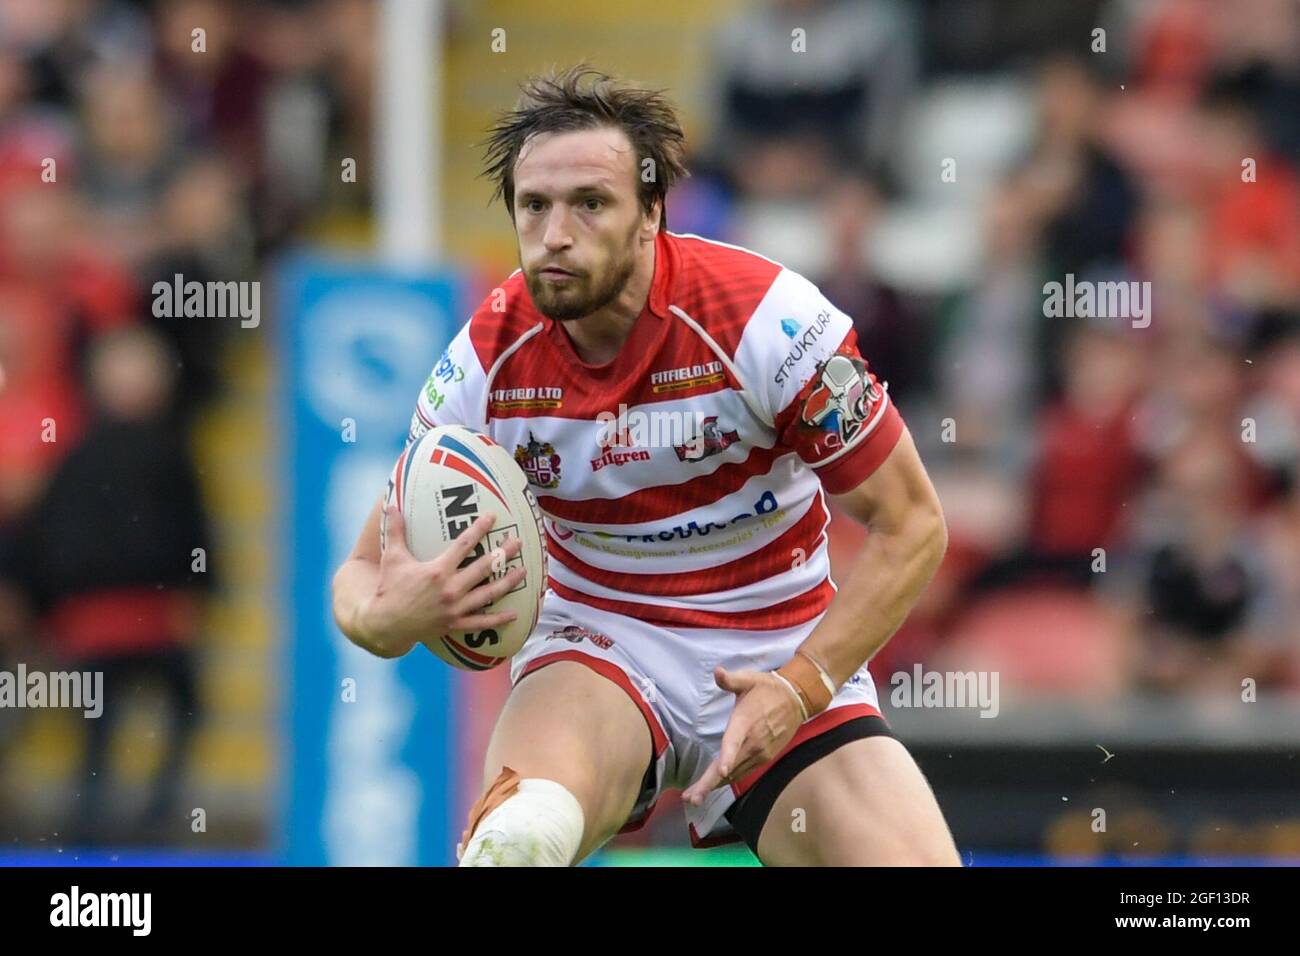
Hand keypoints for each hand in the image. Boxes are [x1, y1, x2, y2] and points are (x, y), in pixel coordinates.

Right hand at [357, 505, 525, 657]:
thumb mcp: (392, 558)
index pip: (464, 545)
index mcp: (437, 570)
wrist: (385, 624)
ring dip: (508, 582)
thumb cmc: (389, 589)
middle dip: (503, 554)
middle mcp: (451, 589)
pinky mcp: (455, 624)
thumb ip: (395, 531)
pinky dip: (498, 620)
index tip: (493, 517)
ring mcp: (455, 608)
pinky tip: (514, 615)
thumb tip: (391, 505)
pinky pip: (481, 623)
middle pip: (484, 567)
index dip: (479, 529)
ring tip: (523, 571)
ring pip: (488, 594)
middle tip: (519, 542)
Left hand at [680, 665, 804, 806]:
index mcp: (746, 723)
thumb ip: (731, 679)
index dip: (727, 756)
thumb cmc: (767, 688)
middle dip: (709, 784)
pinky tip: (713, 785)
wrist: (797, 699)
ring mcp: (760, 752)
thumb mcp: (749, 679)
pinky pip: (742, 772)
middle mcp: (753, 742)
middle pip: (729, 767)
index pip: (735, 742)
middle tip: (691, 798)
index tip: (721, 772)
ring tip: (694, 796)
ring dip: (714, 786)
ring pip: (735, 773)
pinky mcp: (764, 757)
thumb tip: (717, 671)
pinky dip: (727, 781)